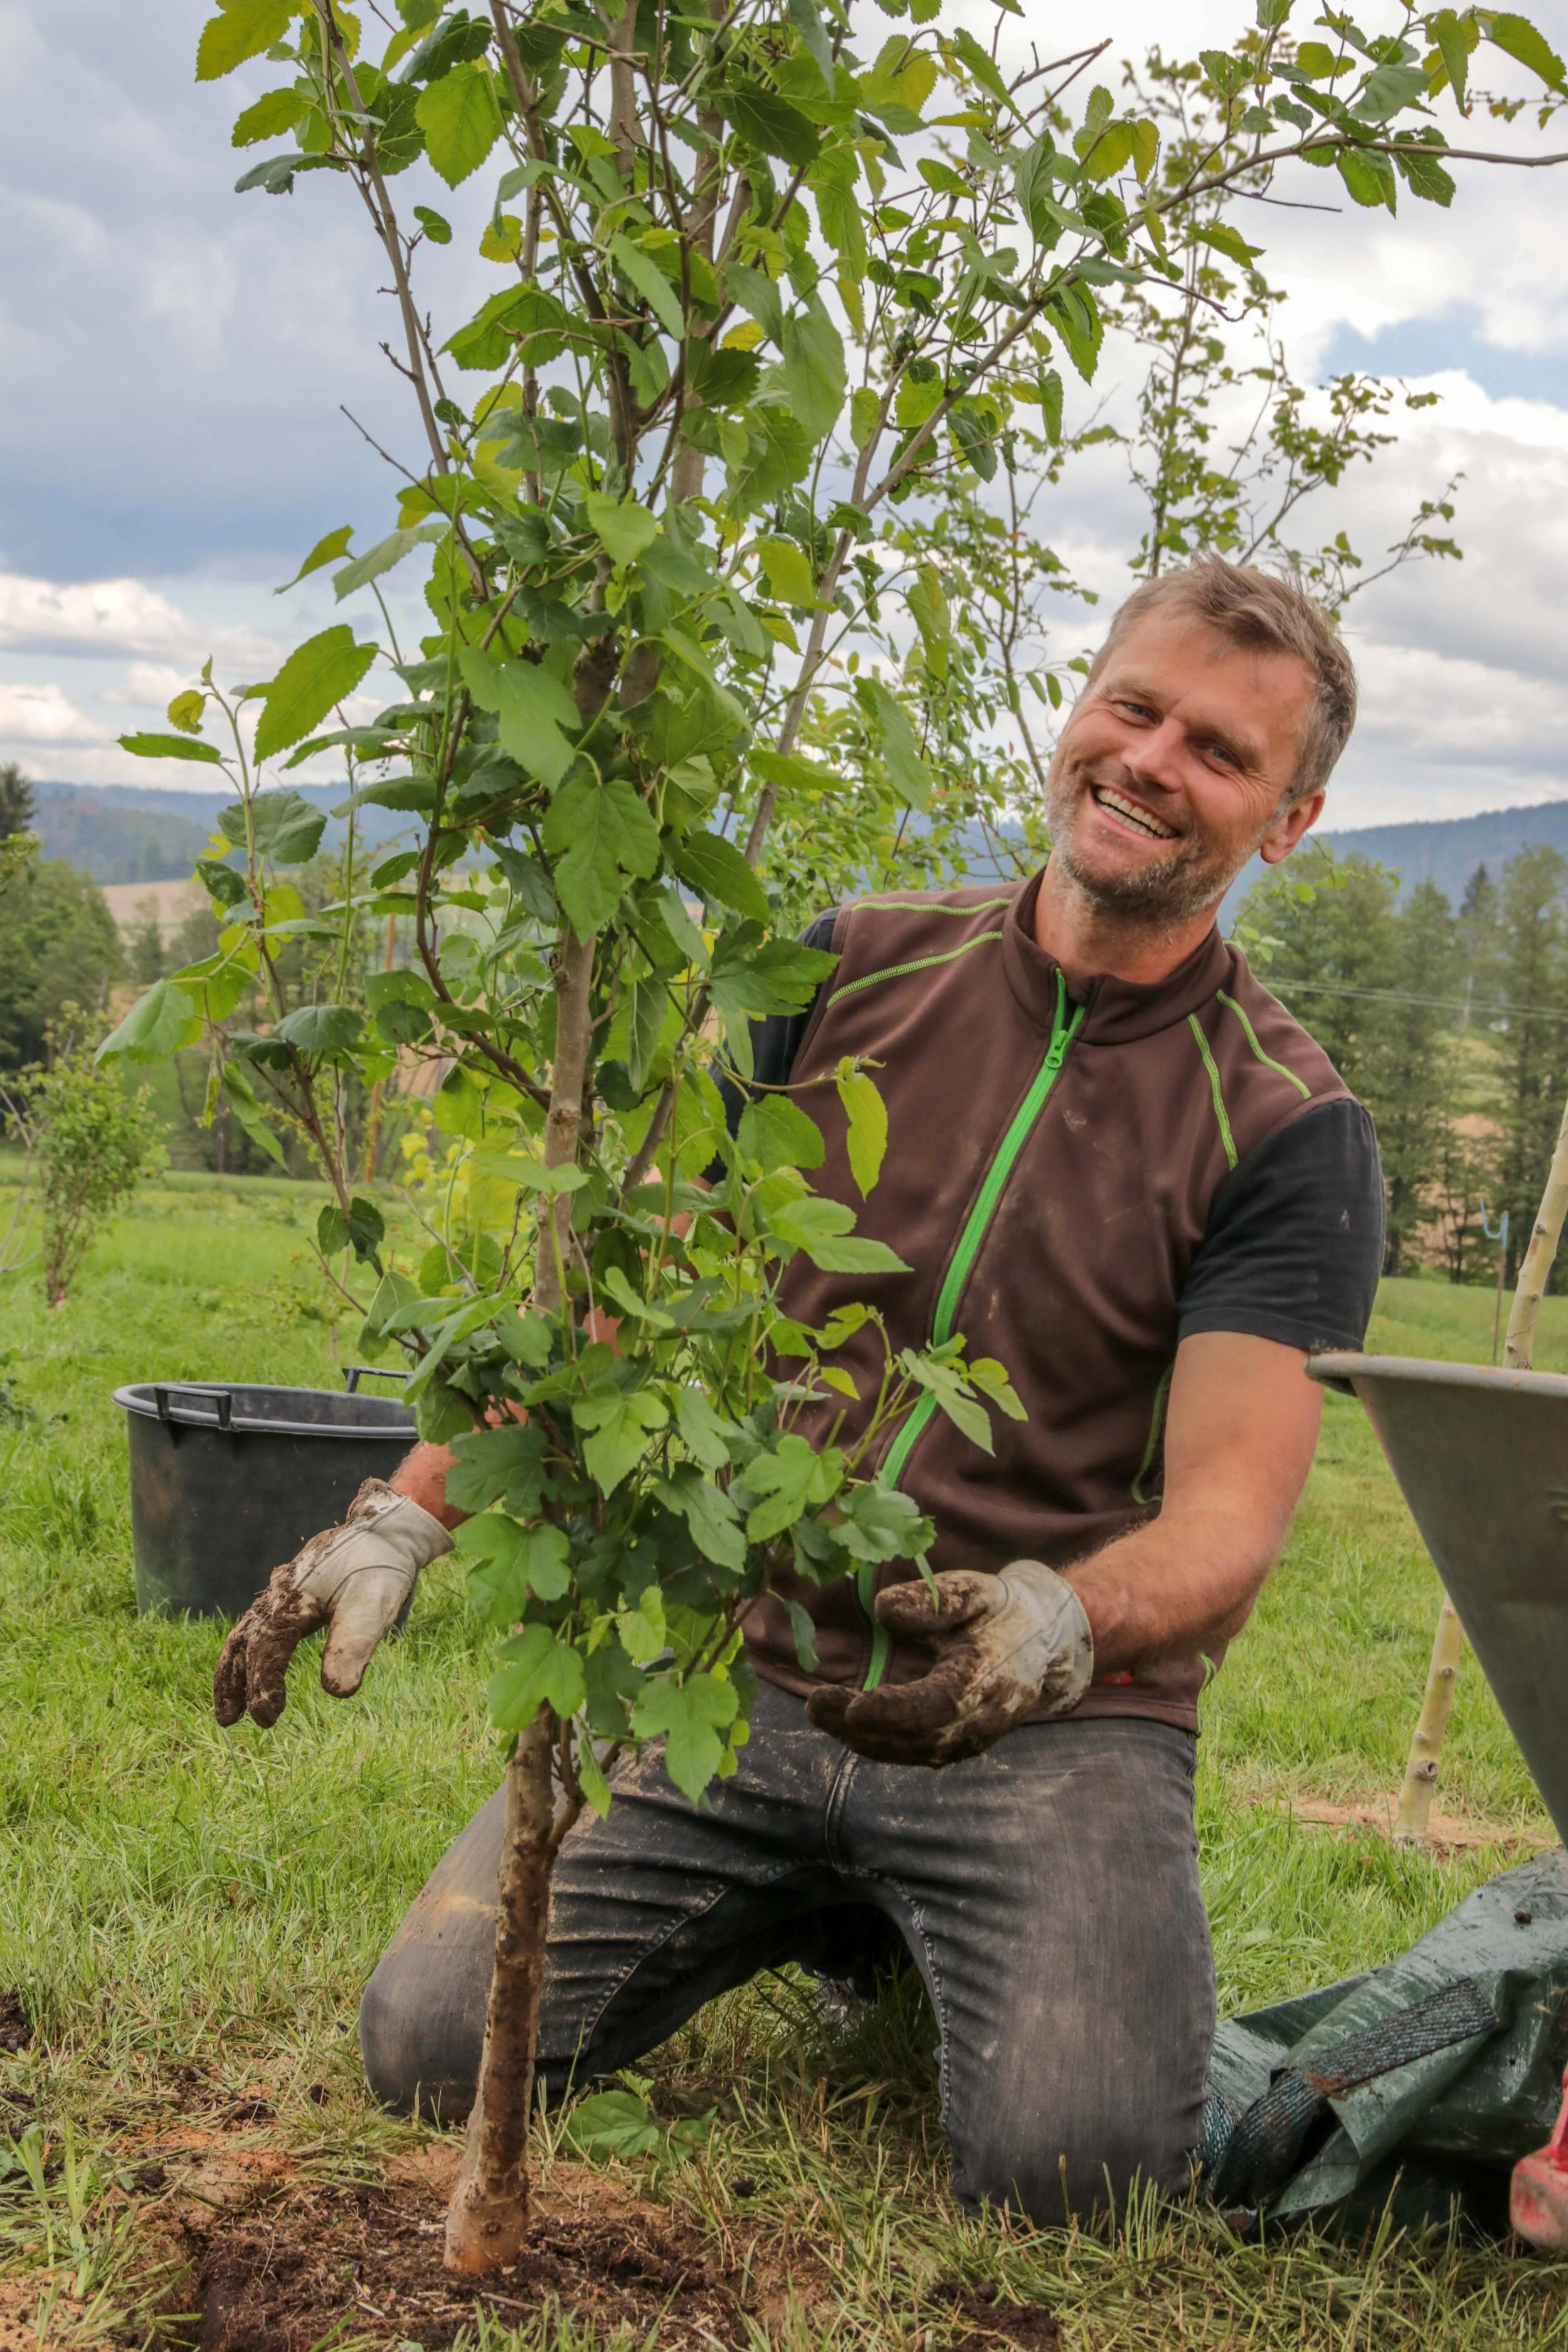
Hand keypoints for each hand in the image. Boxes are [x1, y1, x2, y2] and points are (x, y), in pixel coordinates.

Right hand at [214, 1480, 452, 1729]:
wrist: (385, 1531)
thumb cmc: (380, 1569)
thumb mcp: (374, 1607)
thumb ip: (353, 1646)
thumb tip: (337, 1692)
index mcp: (293, 1598)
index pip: (267, 1649)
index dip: (263, 1685)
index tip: (267, 1718)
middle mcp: (278, 1593)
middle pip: (244, 1643)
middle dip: (237, 1683)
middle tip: (232, 1722)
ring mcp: (281, 1592)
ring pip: (245, 1635)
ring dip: (234, 1672)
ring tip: (230, 1711)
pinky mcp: (291, 1594)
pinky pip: (259, 1627)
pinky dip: (250, 1654)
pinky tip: (255, 1670)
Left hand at [805, 1561, 1092, 1765]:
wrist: (1047, 1640)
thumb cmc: (1003, 1610)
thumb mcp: (974, 1590)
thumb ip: (933, 1601)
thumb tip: (882, 1610)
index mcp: (987, 1679)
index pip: (935, 1707)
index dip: (892, 1711)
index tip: (851, 1703)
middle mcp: (981, 1719)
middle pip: (916, 1738)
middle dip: (861, 1727)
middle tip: (816, 1705)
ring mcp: (973, 1737)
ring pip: (913, 1751)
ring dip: (865, 1738)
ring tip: (823, 1713)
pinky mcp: (964, 1743)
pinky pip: (919, 1752)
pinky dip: (882, 1742)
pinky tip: (851, 1725)